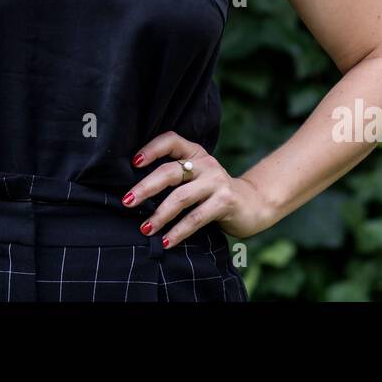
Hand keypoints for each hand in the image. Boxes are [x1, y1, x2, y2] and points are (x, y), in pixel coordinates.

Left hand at [121, 131, 269, 245]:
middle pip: (170, 171)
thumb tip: (135, 193)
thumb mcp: (196, 177)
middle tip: (127, 201)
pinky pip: (195, 218)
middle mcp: (206, 163)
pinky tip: (167, 241)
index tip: (134, 162)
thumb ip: (175, 177)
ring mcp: (216, 181)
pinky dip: (178, 231)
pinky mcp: (225, 202)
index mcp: (195, 153)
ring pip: (181, 197)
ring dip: (160, 215)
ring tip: (145, 228)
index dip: (152, 149)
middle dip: (146, 187)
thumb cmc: (213, 192)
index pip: (171, 140)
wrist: (253, 204)